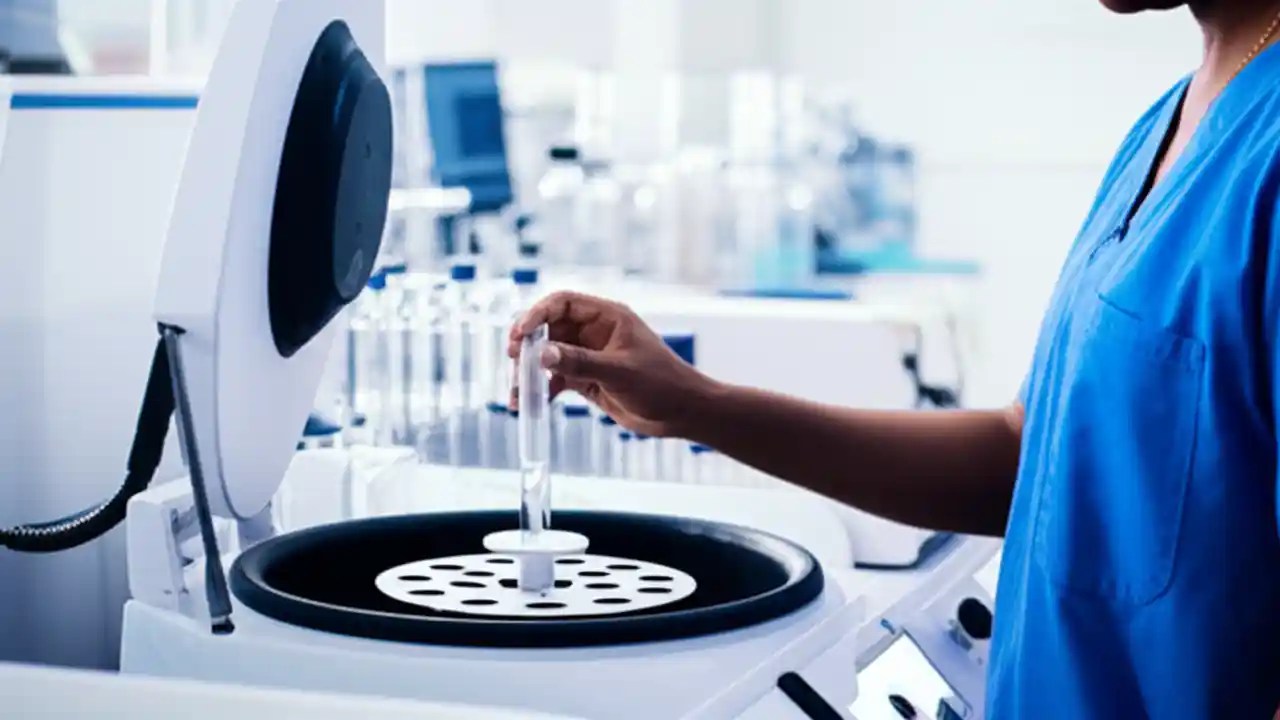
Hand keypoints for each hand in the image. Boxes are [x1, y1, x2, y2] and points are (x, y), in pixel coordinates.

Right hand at [508, 291, 716, 437]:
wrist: (681, 413)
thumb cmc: (662, 384)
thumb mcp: (619, 372)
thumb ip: (580, 362)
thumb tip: (541, 354)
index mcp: (607, 317)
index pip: (562, 303)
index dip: (537, 314)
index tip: (520, 334)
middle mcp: (594, 332)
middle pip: (549, 329)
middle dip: (527, 345)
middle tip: (513, 360)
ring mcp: (589, 356)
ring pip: (548, 356)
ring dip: (530, 373)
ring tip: (517, 394)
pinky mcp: (587, 379)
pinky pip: (556, 379)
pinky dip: (541, 390)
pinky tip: (531, 405)